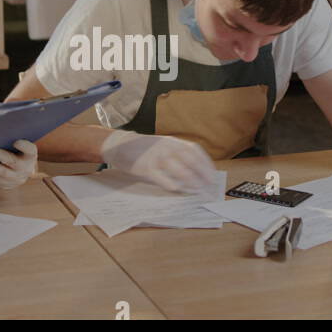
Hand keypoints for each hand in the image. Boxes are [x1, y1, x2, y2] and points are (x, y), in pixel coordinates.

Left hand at [0, 140, 37, 188]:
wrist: (19, 170)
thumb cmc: (15, 150)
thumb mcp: (17, 145)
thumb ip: (10, 138)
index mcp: (30, 155)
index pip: (30, 150)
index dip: (24, 146)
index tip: (16, 142)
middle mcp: (26, 168)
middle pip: (14, 163)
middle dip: (1, 157)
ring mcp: (16, 179)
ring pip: (2, 174)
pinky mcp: (6, 185)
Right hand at [100, 130, 216, 192]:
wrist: (120, 145)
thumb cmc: (145, 150)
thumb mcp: (163, 146)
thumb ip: (177, 156)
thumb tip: (196, 173)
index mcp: (173, 142)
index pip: (195, 151)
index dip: (205, 164)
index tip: (212, 176)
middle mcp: (166, 146)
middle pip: (189, 160)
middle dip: (201, 174)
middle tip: (208, 186)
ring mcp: (155, 155)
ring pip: (177, 168)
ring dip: (189, 180)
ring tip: (196, 190)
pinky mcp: (144, 166)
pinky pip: (159, 175)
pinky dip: (168, 183)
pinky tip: (175, 189)